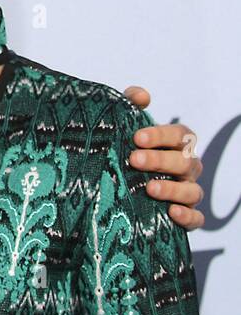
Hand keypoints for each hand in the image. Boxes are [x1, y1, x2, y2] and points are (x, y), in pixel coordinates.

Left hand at [124, 85, 204, 230]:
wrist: (119, 184)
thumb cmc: (128, 149)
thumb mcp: (125, 125)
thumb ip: (131, 104)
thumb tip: (141, 95)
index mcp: (177, 145)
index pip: (182, 135)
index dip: (162, 135)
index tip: (137, 137)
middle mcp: (187, 167)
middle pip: (185, 162)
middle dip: (160, 160)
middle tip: (134, 160)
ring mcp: (187, 192)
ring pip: (192, 191)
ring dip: (172, 189)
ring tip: (149, 188)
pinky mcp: (185, 216)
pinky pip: (196, 219)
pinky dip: (188, 217)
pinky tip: (171, 213)